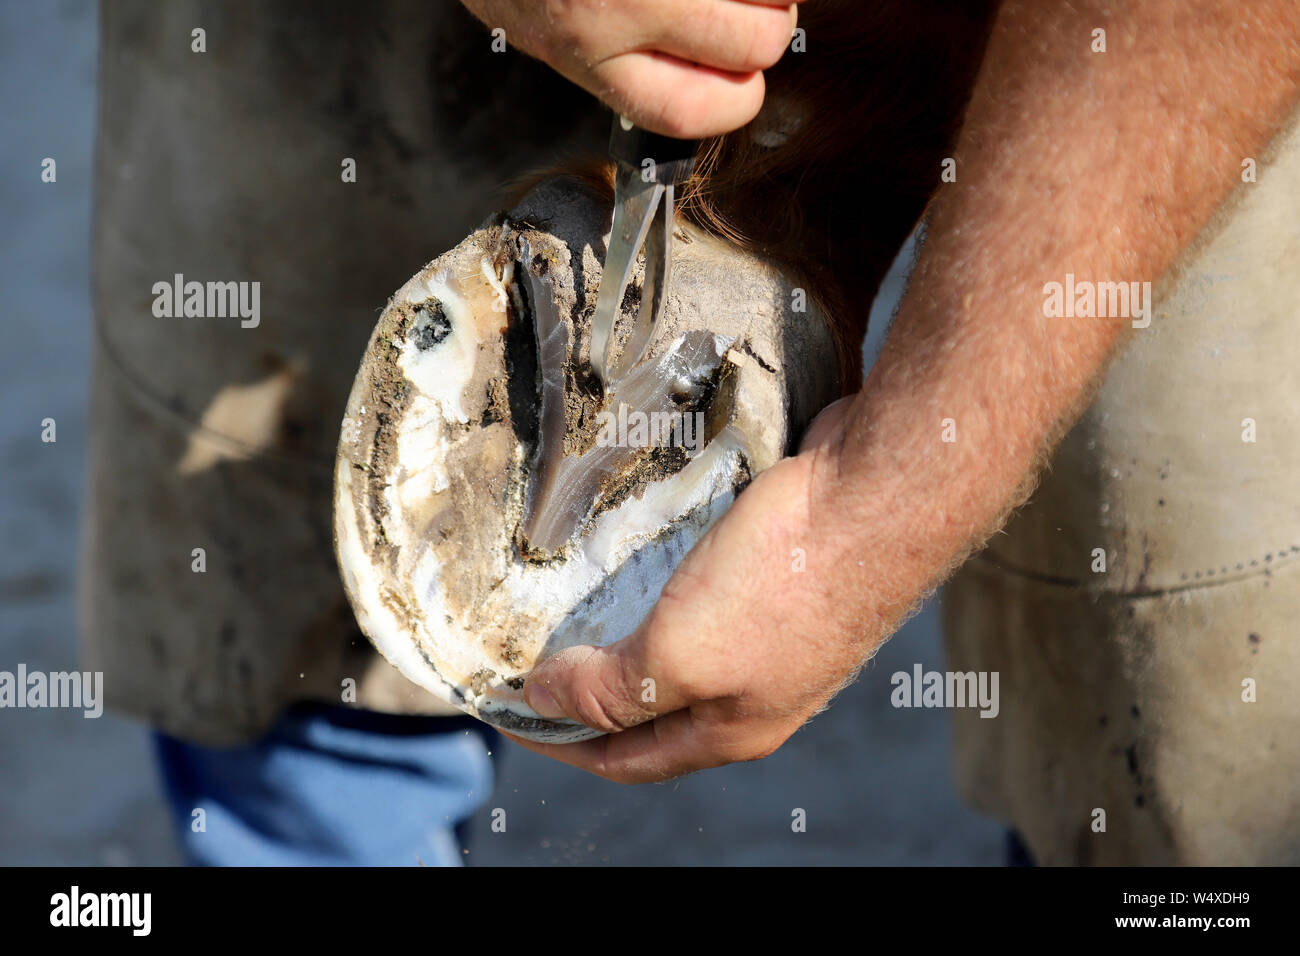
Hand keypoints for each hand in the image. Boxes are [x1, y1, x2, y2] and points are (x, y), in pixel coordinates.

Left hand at [459, 0, 803, 137]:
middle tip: (745, 5)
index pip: (693, 111)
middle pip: (755, 43)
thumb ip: (608, 61)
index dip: (736, 100)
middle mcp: (624, 5)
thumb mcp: (536, 26)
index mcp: (590, 53)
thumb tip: (691, 79)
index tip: (739, 80)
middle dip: (769, 23)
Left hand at [505, 397, 877, 782]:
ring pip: (681, 647)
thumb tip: (544, 697)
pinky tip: (640, 555)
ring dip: (626, 635)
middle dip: (592, 692)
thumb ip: (611, 688)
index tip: (506, 713)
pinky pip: (705, 594)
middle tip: (535, 657)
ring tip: (575, 606)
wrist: (880, 494)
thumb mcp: (681, 655)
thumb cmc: (786, 585)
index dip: (561, 744)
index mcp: (732, 729)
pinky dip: (662, 586)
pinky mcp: (782, 575)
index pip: (626, 759)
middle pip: (654, 708)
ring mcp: (773, 633)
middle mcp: (755, 691)